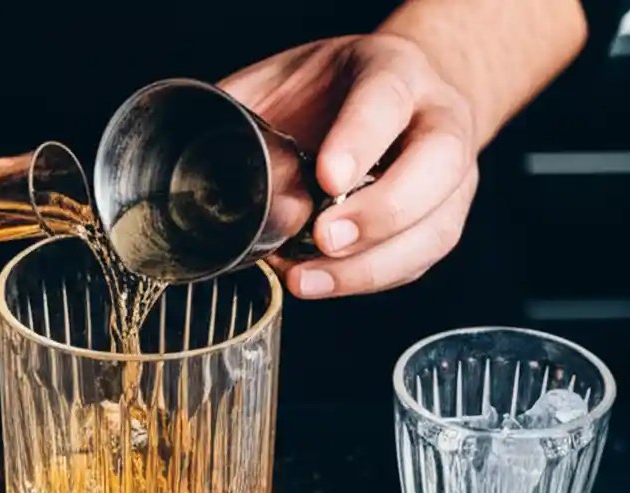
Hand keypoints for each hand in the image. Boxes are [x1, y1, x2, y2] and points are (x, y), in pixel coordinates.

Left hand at [220, 34, 478, 298]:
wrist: (393, 97)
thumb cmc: (329, 91)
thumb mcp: (282, 78)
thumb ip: (240, 110)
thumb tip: (178, 157)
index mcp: (393, 71)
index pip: (386, 100)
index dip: (360, 140)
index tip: (326, 177)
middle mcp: (437, 119)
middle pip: (437, 165)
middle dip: (382, 212)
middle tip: (325, 239)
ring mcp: (451, 175)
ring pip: (436, 226)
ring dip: (374, 265)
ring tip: (311, 281)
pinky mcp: (441, 220)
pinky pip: (420, 260)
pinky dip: (371, 281)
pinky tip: (325, 284)